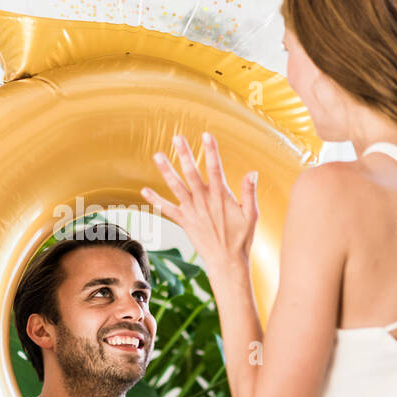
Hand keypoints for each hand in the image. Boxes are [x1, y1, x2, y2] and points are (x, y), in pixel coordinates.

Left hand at [141, 132, 258, 275]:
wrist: (227, 262)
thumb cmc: (242, 238)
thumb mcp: (252, 215)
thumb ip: (249, 192)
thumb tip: (252, 172)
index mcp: (222, 196)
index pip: (216, 169)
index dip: (211, 151)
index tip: (206, 135)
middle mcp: (204, 201)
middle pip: (192, 173)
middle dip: (185, 154)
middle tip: (176, 137)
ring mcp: (192, 211)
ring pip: (177, 187)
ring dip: (166, 170)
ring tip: (157, 154)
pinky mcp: (184, 222)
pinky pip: (167, 209)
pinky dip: (155, 200)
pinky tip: (144, 190)